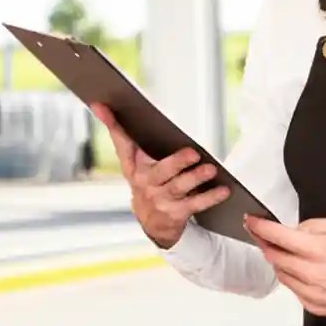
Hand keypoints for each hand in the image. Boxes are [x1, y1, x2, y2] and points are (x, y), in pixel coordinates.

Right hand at [90, 103, 229, 247]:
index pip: (121, 140)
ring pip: (180, 187)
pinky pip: (196, 204)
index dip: (111, 122)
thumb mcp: (135, 161)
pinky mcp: (176, 213)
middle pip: (160, 171)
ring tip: (211, 169)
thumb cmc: (148, 181)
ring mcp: (160, 199)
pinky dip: (210, 197)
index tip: (101, 104)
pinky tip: (223, 189)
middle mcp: (144, 183)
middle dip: (176, 162)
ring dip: (196, 178)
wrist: (152, 222)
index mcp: (133, 165)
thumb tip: (103, 105)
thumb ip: (125, 134)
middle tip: (193, 153)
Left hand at [244, 215, 325, 321]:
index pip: (279, 237)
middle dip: (265, 242)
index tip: (251, 221)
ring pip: (281, 273)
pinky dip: (292, 277)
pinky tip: (301, 270)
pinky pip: (293, 289)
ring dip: (278, 260)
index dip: (260, 227)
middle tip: (261, 234)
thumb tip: (295, 229)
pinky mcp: (315, 307)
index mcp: (320, 250)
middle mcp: (313, 273)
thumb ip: (316, 225)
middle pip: (274, 256)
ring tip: (286, 251)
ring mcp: (313, 293)